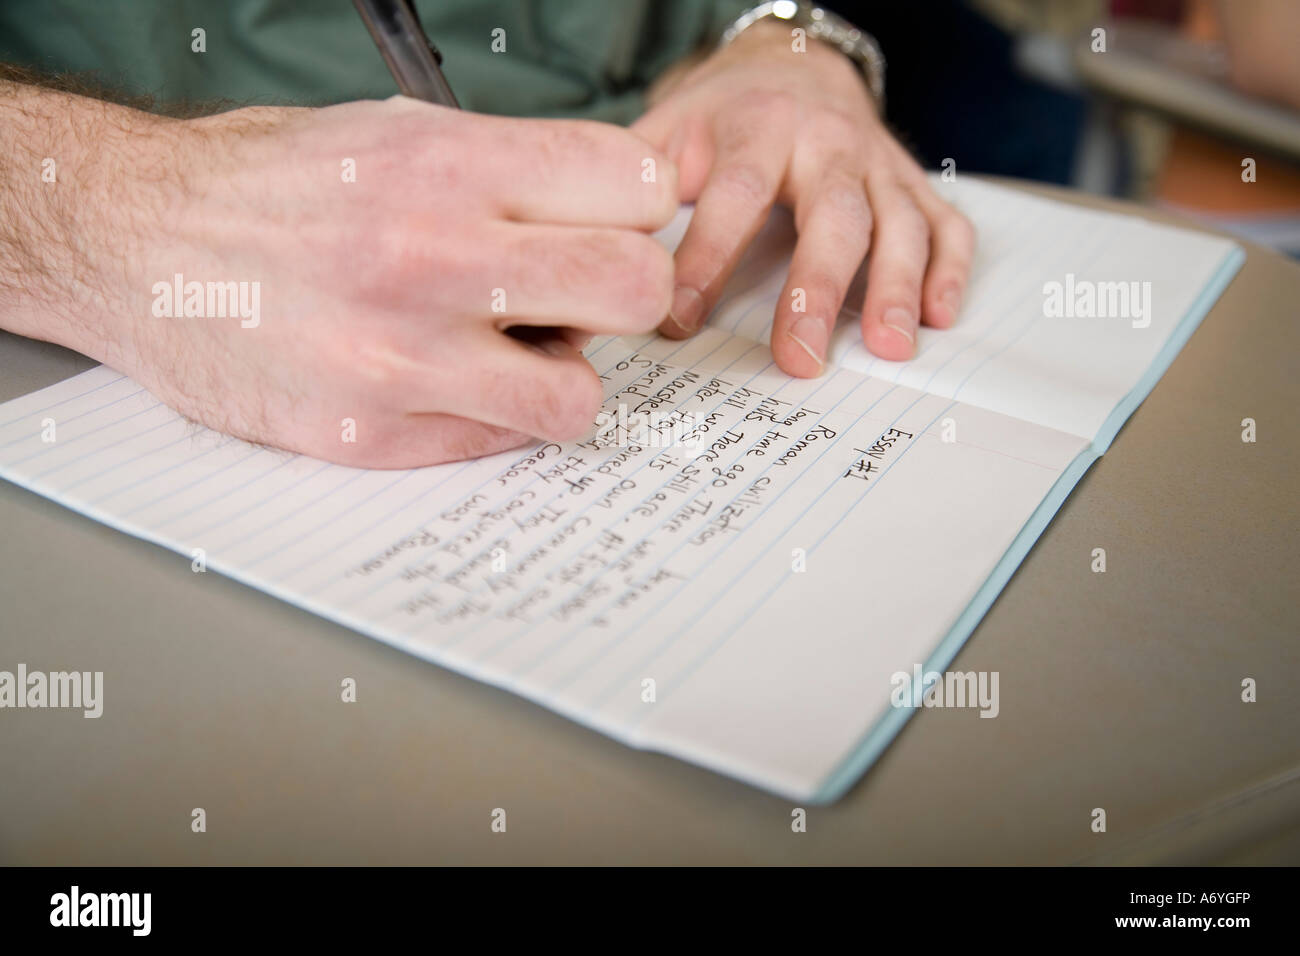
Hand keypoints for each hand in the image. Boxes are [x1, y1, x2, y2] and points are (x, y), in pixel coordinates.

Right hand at [2, 89, 676, 466]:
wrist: (135, 246)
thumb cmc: (269, 188)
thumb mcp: (392, 133)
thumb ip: (509, 172)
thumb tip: (611, 211)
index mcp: (445, 164)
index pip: (639, 186)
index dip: (638, 206)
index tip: (613, 219)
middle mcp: (429, 257)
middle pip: (637, 288)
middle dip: (622, 292)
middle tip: (579, 294)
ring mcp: (400, 358)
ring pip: (581, 397)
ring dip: (561, 375)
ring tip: (510, 352)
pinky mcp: (371, 434)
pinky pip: (498, 441)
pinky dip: (492, 414)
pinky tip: (446, 379)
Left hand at [633, 20, 975, 374]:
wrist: (792, 66)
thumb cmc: (723, 119)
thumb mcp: (669, 135)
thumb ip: (634, 188)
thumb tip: (581, 253)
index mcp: (759, 128)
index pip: (736, 195)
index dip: (707, 257)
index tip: (677, 319)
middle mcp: (828, 143)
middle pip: (834, 215)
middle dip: (818, 289)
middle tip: (801, 359)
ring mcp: (878, 165)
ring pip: (900, 224)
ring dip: (899, 287)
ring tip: (891, 348)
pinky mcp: (912, 184)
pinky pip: (946, 223)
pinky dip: (949, 269)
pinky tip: (941, 317)